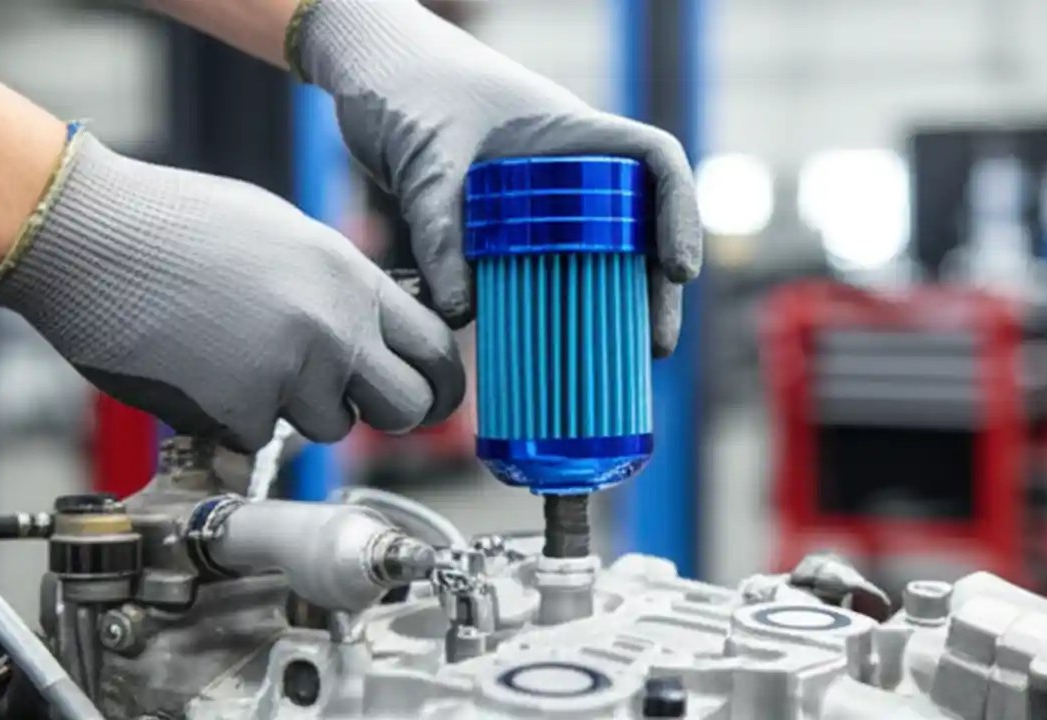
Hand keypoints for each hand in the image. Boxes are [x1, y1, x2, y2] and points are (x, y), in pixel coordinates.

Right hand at [0, 133, 463, 451]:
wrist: (88, 234)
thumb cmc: (177, 223)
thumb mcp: (287, 236)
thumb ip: (338, 288)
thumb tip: (370, 328)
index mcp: (352, 278)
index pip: (437, 349)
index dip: (439, 382)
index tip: (431, 396)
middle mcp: (335, 328)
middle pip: (408, 408)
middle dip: (381, 411)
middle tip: (343, 396)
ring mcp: (291, 373)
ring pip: (328, 426)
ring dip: (295, 409)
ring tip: (241, 357)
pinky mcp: (241, 412)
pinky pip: (259, 438)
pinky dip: (234, 420)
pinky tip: (200, 372)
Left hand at [289, 0, 702, 355]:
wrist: (366, 76)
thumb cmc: (408, 89)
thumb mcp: (428, 161)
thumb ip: (440, 232)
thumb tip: (463, 314)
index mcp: (571, 133)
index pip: (655, 163)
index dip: (680, 215)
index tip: (680, 271)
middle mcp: (566, 168)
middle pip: (637, 227)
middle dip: (653, 287)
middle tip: (655, 346)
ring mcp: (538, 199)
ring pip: (595, 256)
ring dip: (611, 306)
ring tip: (621, 362)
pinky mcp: (503, 226)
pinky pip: (543, 270)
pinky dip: (552, 308)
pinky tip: (550, 349)